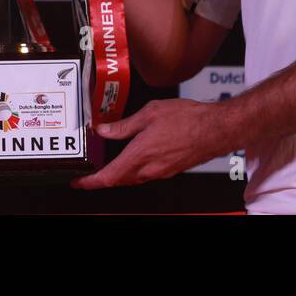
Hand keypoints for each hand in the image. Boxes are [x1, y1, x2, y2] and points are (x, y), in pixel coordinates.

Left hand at [71, 99, 230, 189]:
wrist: (216, 129)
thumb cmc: (188, 119)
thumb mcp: (149, 113)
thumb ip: (124, 125)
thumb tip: (104, 130)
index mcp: (139, 155)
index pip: (108, 177)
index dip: (90, 182)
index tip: (78, 181)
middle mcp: (149, 169)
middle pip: (118, 180)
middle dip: (102, 178)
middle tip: (90, 171)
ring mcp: (161, 172)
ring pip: (132, 178)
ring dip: (119, 174)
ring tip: (109, 162)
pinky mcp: (170, 170)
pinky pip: (146, 174)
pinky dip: (134, 169)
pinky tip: (135, 156)